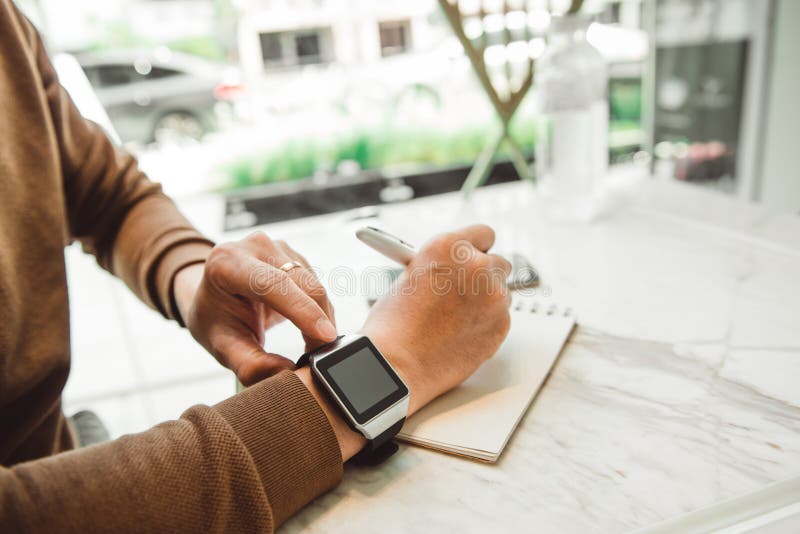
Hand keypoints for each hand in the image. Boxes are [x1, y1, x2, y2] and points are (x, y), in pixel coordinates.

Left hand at [174, 232, 336, 385]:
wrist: (214, 296)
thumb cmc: (215, 319)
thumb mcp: (223, 346)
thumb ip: (249, 363)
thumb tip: (286, 373)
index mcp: (227, 263)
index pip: (271, 284)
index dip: (302, 310)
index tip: (325, 336)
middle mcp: (253, 247)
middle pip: (301, 282)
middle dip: (318, 320)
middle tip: (320, 354)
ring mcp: (276, 246)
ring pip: (314, 284)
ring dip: (321, 316)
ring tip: (312, 343)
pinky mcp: (293, 254)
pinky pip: (317, 284)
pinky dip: (319, 309)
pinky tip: (310, 325)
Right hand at [361, 224, 511, 414]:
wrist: (397, 365)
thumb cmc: (393, 326)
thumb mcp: (410, 277)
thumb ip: (442, 267)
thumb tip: (457, 270)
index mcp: (449, 247)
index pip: (483, 234)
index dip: (476, 248)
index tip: (473, 257)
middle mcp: (477, 267)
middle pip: (498, 262)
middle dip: (484, 275)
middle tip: (466, 291)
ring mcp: (494, 297)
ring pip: (501, 292)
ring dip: (486, 302)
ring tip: (455, 320)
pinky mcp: (501, 325)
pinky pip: (501, 318)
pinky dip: (487, 324)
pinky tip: (460, 334)